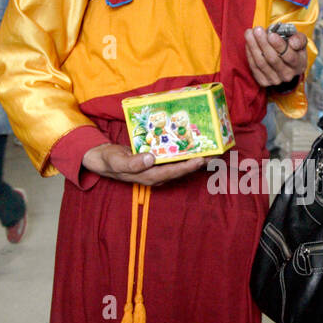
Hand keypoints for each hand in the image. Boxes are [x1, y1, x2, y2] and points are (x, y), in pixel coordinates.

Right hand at [81, 140, 204, 185]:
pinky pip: (177, 159)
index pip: (172, 172)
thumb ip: (132, 163)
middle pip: (183, 170)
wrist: (104, 160)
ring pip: (182, 165)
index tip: (201, 159)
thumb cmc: (109, 160)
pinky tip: (197, 145)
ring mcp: (159, 169)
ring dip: (198, 158)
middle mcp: (158, 175)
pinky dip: (188, 153)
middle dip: (200, 163)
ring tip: (214, 149)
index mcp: (149, 176)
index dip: (187, 167)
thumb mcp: (116, 161)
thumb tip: (150, 159)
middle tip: (217, 153)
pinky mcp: (159, 162)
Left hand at [245, 25, 307, 87]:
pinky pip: (254, 67)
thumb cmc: (293, 49)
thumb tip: (293, 42)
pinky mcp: (264, 82)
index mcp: (298, 64)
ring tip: (249, 33)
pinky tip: (248, 43)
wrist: (286, 65)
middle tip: (257, 30)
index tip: (271, 34)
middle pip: (273, 59)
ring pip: (261, 63)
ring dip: (253, 47)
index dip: (279, 45)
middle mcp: (287, 75)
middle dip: (263, 43)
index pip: (289, 56)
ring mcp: (275, 80)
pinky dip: (250, 54)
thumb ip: (299, 39)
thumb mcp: (301, 42)